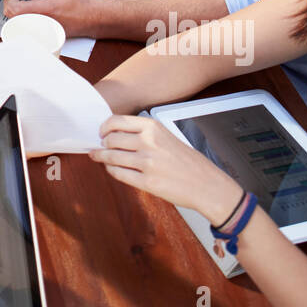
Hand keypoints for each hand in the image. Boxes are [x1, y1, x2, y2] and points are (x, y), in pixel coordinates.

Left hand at [2, 0, 96, 36]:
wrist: (89, 16)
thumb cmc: (75, 2)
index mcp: (41, 9)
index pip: (13, 9)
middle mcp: (39, 22)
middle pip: (12, 17)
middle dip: (12, 6)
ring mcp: (40, 31)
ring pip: (18, 23)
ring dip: (18, 13)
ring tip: (29, 4)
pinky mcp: (43, 35)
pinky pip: (27, 28)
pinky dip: (26, 20)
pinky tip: (34, 13)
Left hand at [89, 115, 242, 222]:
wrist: (206, 184)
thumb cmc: (186, 161)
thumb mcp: (166, 136)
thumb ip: (142, 133)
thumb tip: (114, 134)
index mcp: (153, 127)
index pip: (116, 121)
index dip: (104, 127)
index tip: (101, 132)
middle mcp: (148, 142)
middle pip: (110, 139)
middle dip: (102, 144)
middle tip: (100, 146)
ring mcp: (147, 162)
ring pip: (111, 157)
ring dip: (102, 157)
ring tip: (100, 157)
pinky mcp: (147, 182)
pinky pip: (119, 174)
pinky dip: (112, 170)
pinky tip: (113, 169)